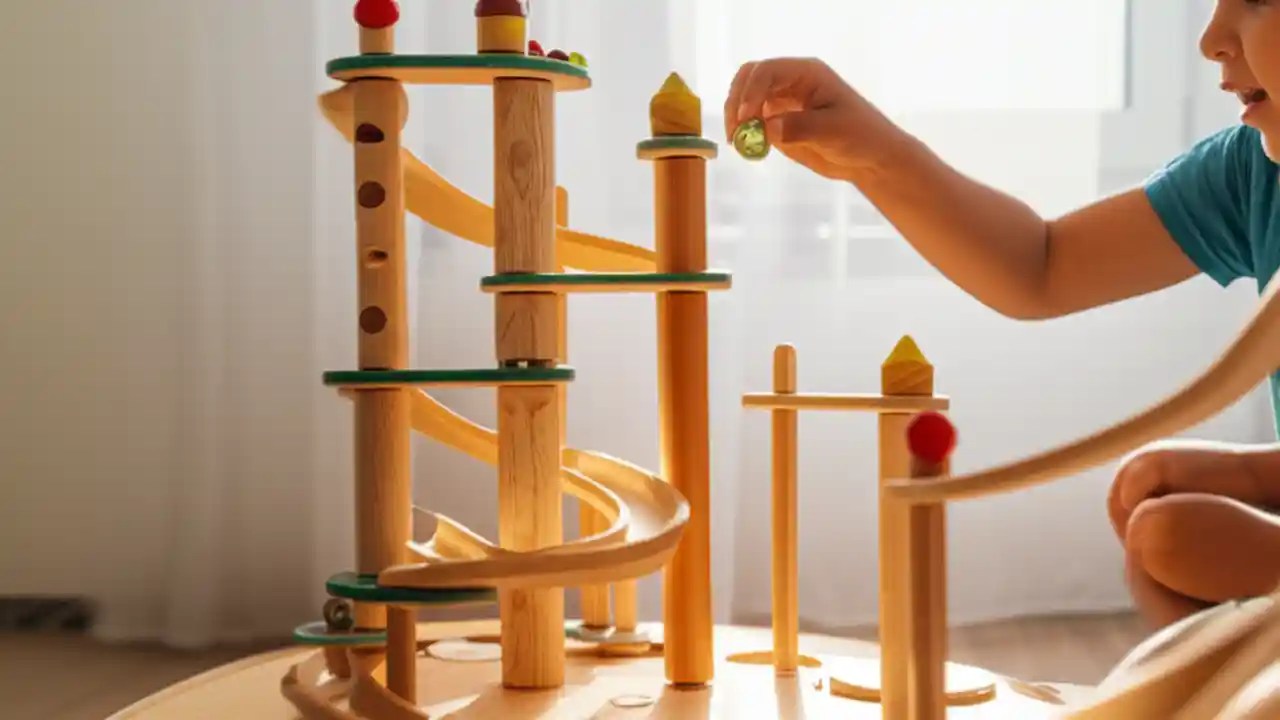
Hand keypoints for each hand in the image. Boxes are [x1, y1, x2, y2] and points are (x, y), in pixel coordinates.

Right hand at [724, 58, 904, 180]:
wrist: (870, 158)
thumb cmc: (860, 136)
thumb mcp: (833, 131)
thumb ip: (800, 128)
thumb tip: (766, 128)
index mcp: (806, 73)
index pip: (767, 71)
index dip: (751, 91)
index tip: (746, 119)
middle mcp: (790, 82)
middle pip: (749, 78)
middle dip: (737, 102)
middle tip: (735, 131)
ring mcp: (782, 102)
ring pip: (745, 99)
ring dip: (736, 118)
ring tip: (738, 143)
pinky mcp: (777, 123)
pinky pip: (752, 122)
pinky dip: (744, 133)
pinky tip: (747, 149)